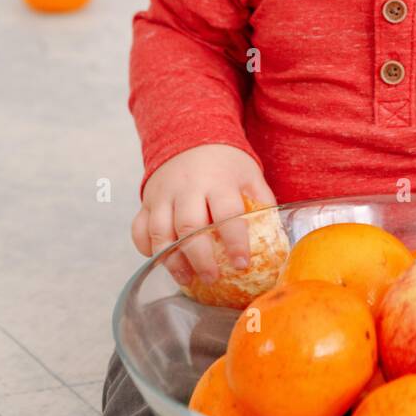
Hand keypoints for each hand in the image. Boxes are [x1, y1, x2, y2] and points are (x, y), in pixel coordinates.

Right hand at [131, 144, 276, 283]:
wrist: (191, 136)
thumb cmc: (225, 163)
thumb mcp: (249, 175)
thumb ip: (261, 202)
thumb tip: (276, 237)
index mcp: (218, 181)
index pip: (227, 213)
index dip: (234, 241)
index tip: (241, 263)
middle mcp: (187, 187)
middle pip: (189, 226)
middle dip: (200, 257)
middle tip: (211, 278)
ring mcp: (163, 194)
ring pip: (160, 231)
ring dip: (171, 259)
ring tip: (186, 278)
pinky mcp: (146, 201)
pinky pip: (139, 229)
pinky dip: (146, 248)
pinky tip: (160, 261)